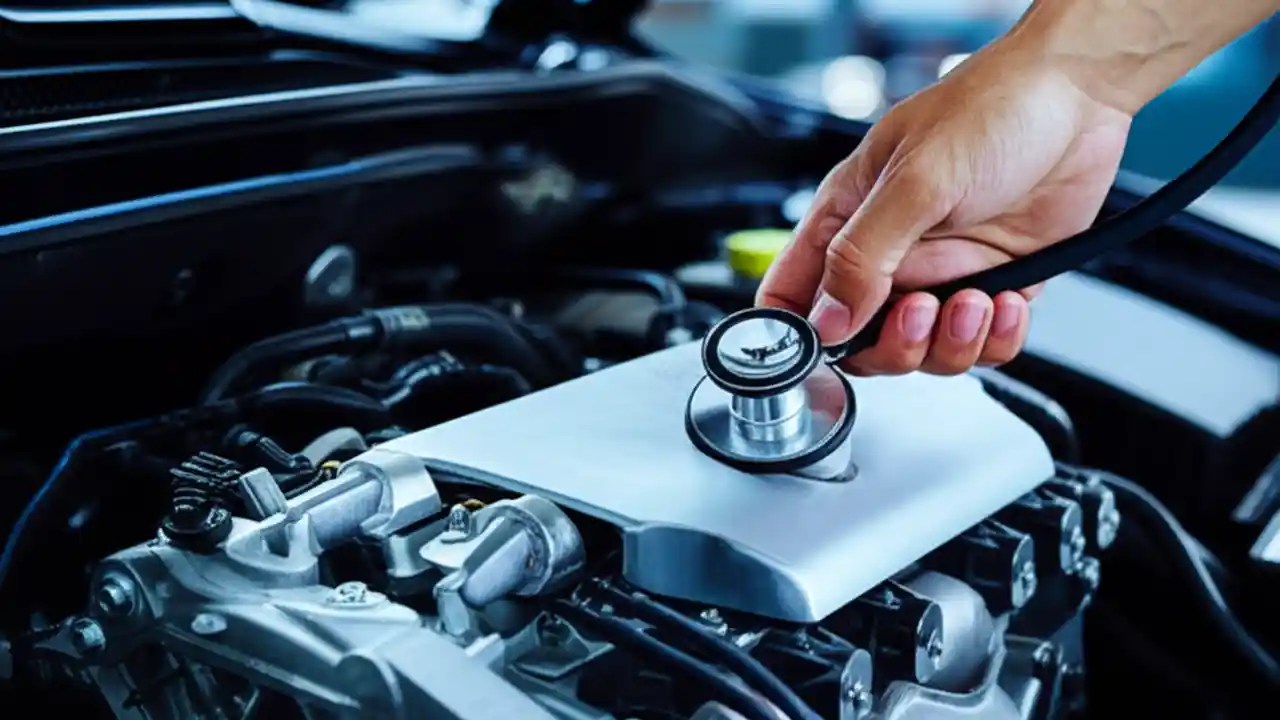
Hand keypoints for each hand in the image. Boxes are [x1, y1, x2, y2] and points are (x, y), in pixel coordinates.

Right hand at [756, 36, 1131, 375]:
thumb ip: (863, 257)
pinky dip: (997, 337)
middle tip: (921, 313)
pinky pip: (983, 344)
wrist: (1080, 95)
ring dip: (949, 343)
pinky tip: (1008, 298)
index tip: (823, 352)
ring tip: (975, 300)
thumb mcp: (915, 182)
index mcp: (847, 218)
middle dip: (891, 346)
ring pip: (923, 352)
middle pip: (861, 341)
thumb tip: (828, 322)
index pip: (793, 294)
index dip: (798, 335)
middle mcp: (889, 252)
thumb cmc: (991, 108)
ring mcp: (942, 271)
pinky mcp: (994, 283)